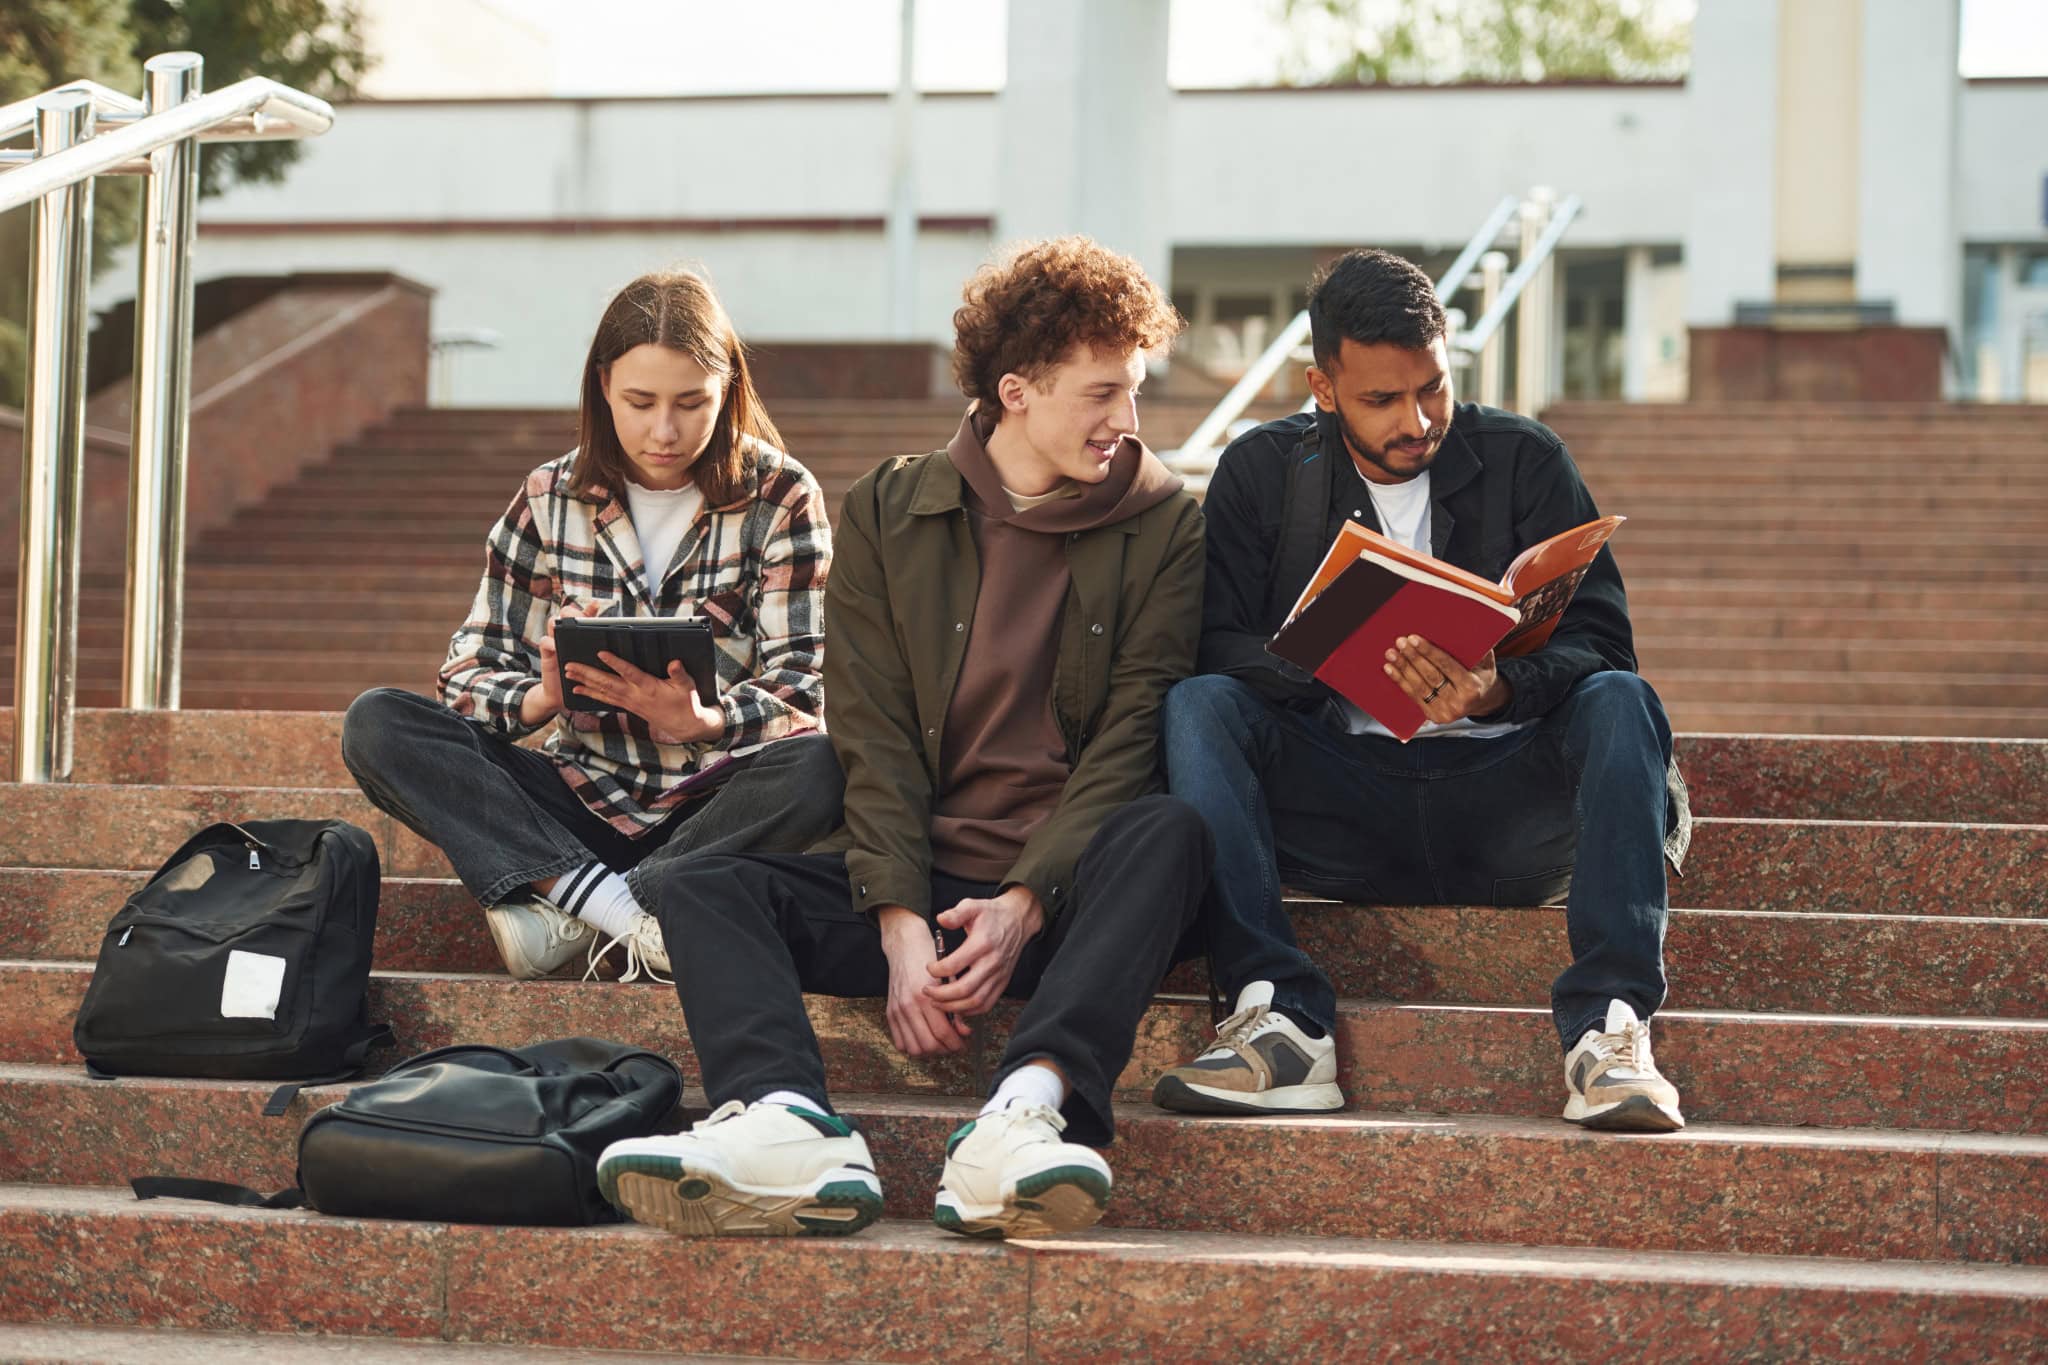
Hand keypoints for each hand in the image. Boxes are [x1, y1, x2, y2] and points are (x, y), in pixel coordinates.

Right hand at [523, 601, 602, 726]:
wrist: (562, 695)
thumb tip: (626, 649)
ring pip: (553, 622)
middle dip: (572, 611)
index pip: (585, 616)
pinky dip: (551, 643)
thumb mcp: (594, 665)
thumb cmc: (582, 678)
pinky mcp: (547, 653)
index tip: (596, 605)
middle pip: (566, 613)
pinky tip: (557, 646)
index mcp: (580, 635)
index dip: (590, 609)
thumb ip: (602, 654)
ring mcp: (555, 641)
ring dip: (559, 622)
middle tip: (578, 617)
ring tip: (567, 626)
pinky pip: (545, 642)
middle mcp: (567, 635)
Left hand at [563, 649, 724, 743]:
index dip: (615, 663)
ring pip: (602, 691)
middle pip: (607, 683)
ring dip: (584, 683)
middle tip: (570, 666)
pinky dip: (591, 694)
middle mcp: (635, 695)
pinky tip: (579, 690)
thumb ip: (679, 674)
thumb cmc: (686, 703)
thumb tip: (674, 662)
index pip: (629, 673)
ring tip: (568, 675)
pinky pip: (605, 700)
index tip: (601, 653)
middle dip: (587, 674)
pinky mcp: (627, 707)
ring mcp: (629, 702)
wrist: (684, 725)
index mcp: (649, 688)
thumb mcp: (687, 686)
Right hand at [877, 906, 970, 1057]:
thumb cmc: (929, 958)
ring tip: (940, 1042)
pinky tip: (923, 1037)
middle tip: (954, 1044)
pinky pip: (900, 1041)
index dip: (956, 1044)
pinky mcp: (890, 1012)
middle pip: (928, 1045)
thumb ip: (956, 1007)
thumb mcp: (949, 979)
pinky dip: (913, 1045)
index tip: (963, 1044)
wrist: (905, 944)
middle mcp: (908, 1006)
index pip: (942, 1033)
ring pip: (914, 1048)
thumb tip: (964, 1031)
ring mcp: (897, 1010)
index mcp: (924, 996)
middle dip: (945, 1049)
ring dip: (929, 1050)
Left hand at [923, 885, 1044, 1017]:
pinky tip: (955, 1006)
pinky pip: (986, 1005)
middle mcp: (992, 962)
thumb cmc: (992, 914)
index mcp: (982, 943)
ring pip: (975, 1002)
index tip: (928, 968)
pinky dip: (969, 1011)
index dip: (937, 971)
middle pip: (964, 989)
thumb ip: (956, 913)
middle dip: (941, 995)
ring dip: (953, 1007)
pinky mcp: (1002, 983)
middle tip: (927, 992)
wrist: (1018, 920)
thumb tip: (940, 919)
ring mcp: (999, 976)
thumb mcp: (973, 905)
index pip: (955, 965)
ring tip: (937, 1002)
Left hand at [1383, 635, 1511, 725]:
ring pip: (1419, 688)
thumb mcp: (1486, 661)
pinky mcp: (1434, 717)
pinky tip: (1390, 669)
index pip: (1446, 666)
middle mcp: (1459, 703)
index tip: (1414, 638)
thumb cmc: (1481, 675)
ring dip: (1402, 669)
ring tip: (1391, 654)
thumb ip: (1475, 647)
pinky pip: (1414, 697)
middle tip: (1400, 642)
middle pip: (1430, 677)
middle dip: (1412, 658)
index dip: (1428, 652)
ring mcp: (1445, 713)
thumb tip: (1460, 626)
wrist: (1483, 701)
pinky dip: (1401, 682)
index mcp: (1472, 687)